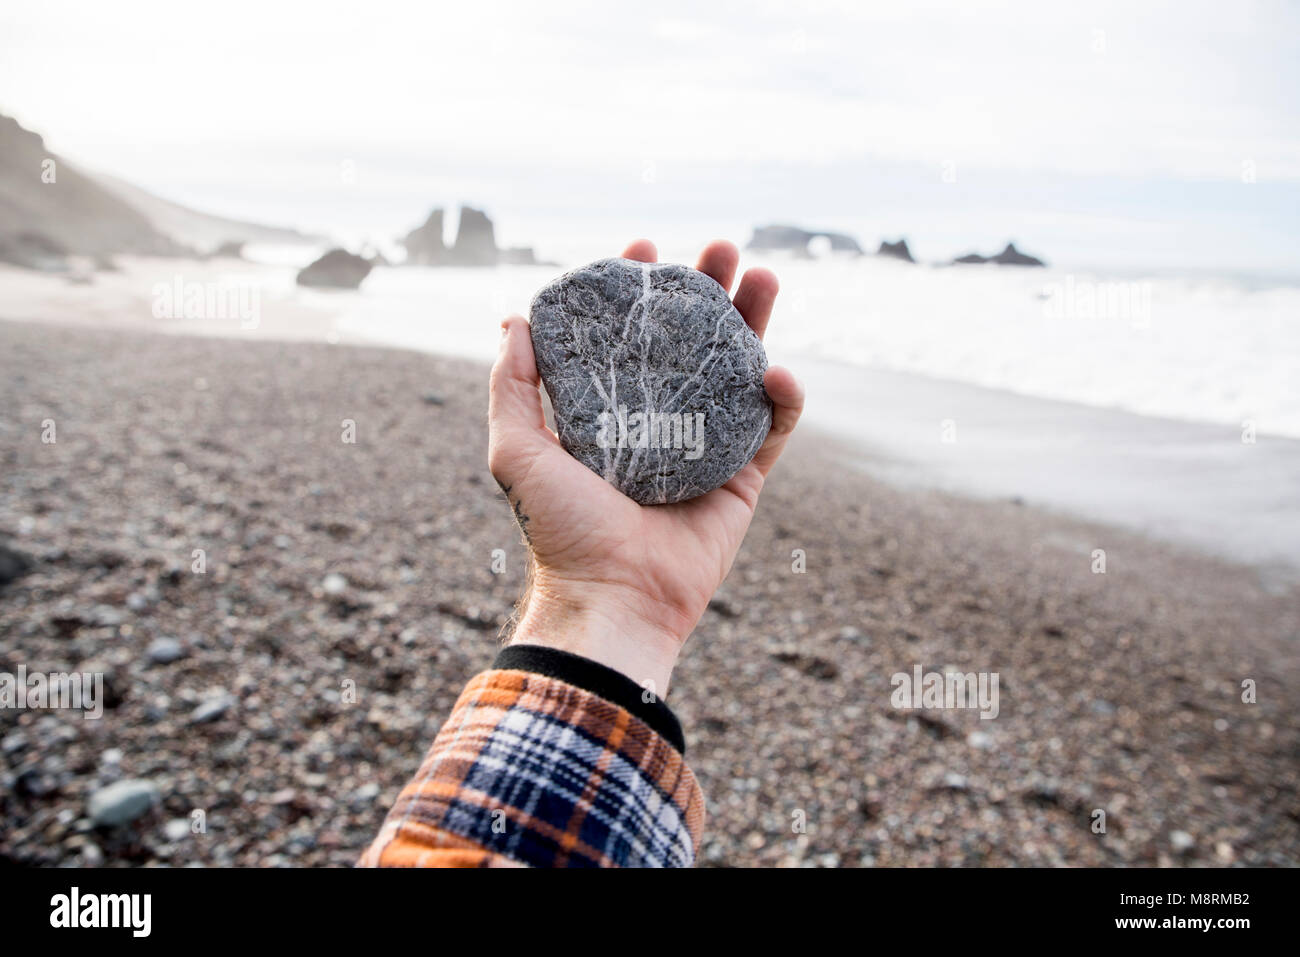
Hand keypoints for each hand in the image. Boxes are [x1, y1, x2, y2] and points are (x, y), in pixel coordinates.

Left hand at [488, 239, 804, 694]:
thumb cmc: (559, 528)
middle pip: (692, 340)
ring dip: (754, 319)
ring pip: (739, 369)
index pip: (629, 334)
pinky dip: (783, 394)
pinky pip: (773, 426)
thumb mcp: (517, 450)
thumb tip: (512, 317)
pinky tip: (773, 367)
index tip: (642, 249)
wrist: (612, 597)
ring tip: (763, 274)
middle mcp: (659, 421)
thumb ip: (512, 386)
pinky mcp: (743, 478)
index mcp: (610, 410)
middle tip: (720, 249)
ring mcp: (705, 446)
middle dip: (707, 289)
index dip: (637, 289)